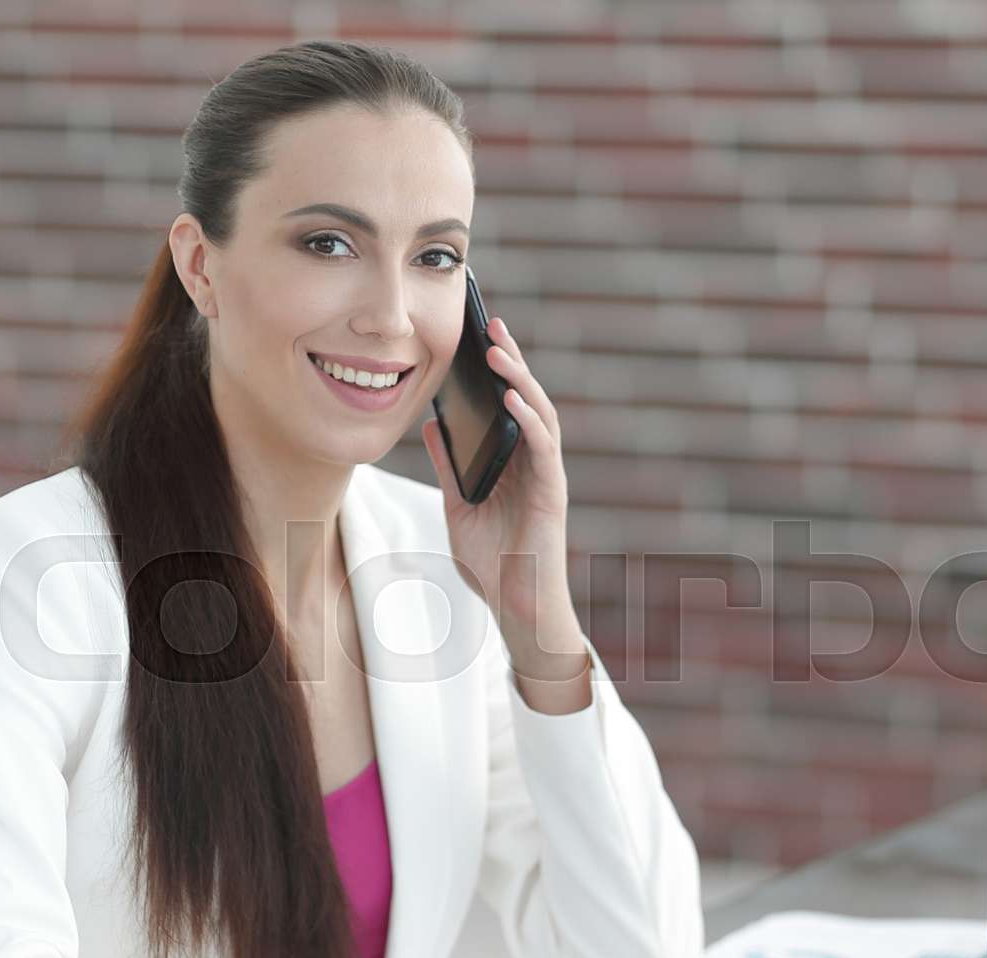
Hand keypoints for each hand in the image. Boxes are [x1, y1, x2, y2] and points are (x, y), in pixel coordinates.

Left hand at [420, 315, 569, 632]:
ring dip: (521, 379)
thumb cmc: (492, 563)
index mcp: (514, 462)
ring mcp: (546, 475)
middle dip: (510, 359)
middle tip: (491, 323)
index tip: (477, 335)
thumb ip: (450, 465)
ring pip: (540, 413)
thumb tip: (434, 423)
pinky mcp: (552, 491)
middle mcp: (534, 462)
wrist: (514, 606)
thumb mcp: (458, 505)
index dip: (496, 369)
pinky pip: (544, 447)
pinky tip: (511, 398)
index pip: (508, 405)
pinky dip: (529, 419)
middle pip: (526, 399)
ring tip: (499, 351)